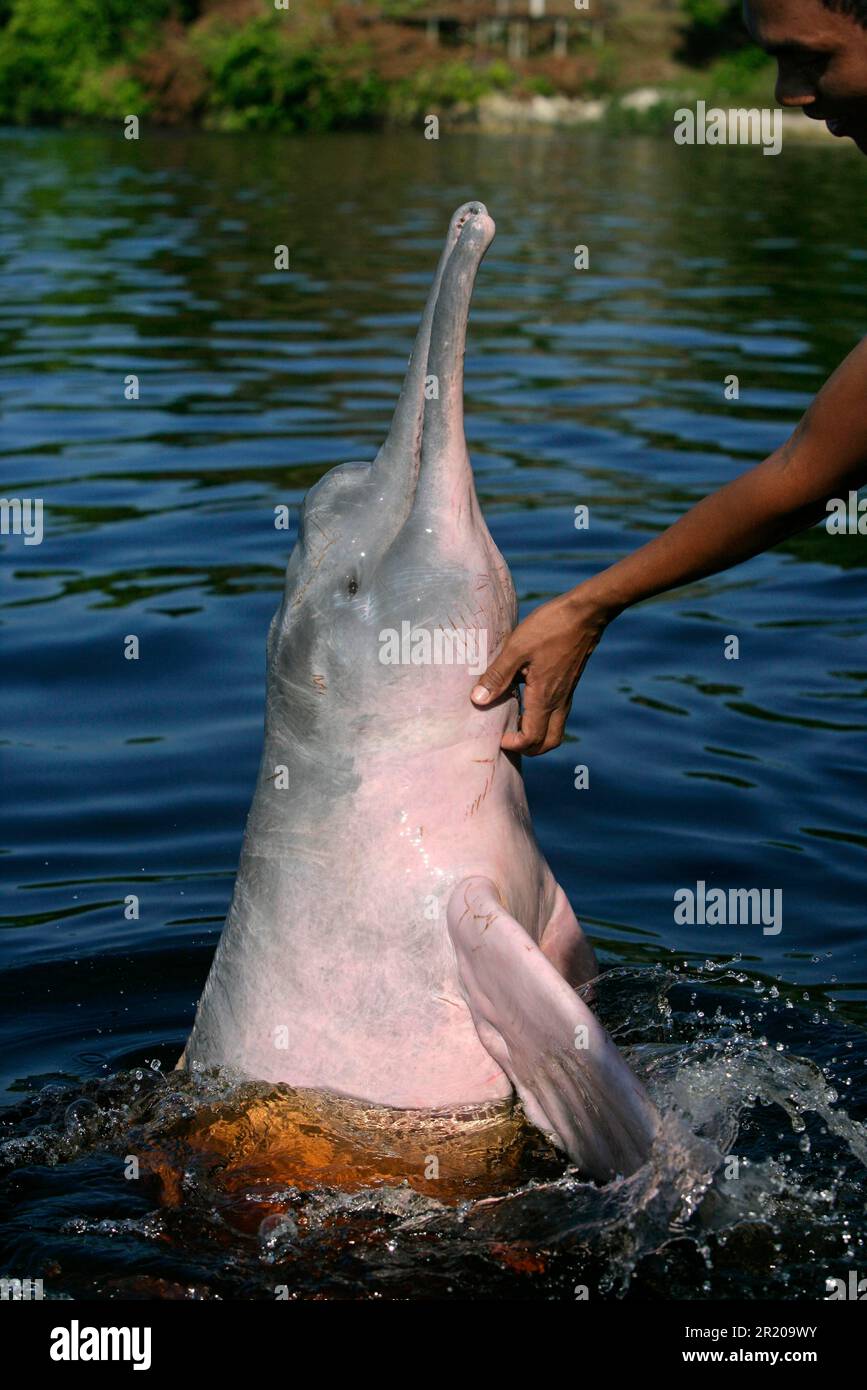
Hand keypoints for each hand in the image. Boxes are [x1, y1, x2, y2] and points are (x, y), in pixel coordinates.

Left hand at [471, 585, 613, 754]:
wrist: (585, 613)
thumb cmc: (550, 627)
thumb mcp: (517, 648)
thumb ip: (497, 675)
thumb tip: (477, 701)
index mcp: (545, 698)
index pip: (532, 739)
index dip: (513, 744)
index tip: (497, 733)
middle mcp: (559, 702)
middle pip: (548, 743)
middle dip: (527, 747)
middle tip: (507, 734)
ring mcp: (567, 694)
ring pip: (555, 730)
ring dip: (535, 734)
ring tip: (514, 719)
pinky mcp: (569, 685)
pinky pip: (557, 714)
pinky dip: (541, 719)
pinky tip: (524, 699)